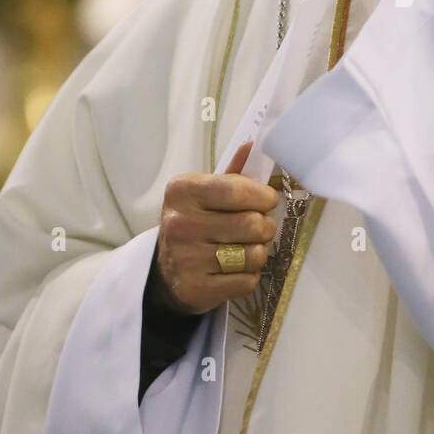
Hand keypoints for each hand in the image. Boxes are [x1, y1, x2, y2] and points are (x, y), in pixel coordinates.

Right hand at [152, 141, 277, 314]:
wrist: (166, 272)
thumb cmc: (194, 223)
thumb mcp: (205, 194)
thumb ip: (233, 174)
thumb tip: (254, 144)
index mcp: (182, 191)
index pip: (237, 189)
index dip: (263, 196)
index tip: (266, 201)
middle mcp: (180, 223)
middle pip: (253, 224)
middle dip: (265, 227)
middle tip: (258, 228)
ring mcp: (186, 259)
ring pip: (254, 254)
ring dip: (258, 253)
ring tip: (245, 249)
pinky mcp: (196, 289)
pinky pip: (247, 281)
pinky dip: (249, 276)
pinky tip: (234, 270)